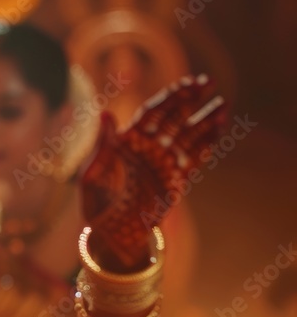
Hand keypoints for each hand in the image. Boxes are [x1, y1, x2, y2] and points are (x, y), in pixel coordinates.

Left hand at [81, 75, 225, 268]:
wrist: (110, 233)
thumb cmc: (95, 203)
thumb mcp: (93, 173)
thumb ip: (103, 144)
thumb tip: (106, 113)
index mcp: (128, 141)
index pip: (152, 113)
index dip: (169, 97)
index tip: (187, 82)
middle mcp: (148, 149)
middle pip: (173, 118)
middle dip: (191, 100)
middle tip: (209, 82)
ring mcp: (163, 164)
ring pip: (187, 136)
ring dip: (205, 121)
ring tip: (223, 105)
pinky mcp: (175, 181)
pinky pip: (193, 159)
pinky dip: (206, 145)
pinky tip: (219, 132)